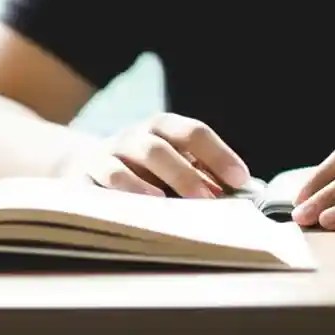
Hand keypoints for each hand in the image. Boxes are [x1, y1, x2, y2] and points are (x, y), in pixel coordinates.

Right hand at [59, 113, 250, 197]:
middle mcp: (134, 136)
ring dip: (150, 182)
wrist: (86, 168)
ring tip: (169, 203)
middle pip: (159, 147)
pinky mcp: (86, 174)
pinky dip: (124, 191)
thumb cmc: (145, 173)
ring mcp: (108, 153)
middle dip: (186, 174)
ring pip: (129, 160)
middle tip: (208, 200)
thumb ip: (203, 176)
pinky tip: (140, 205)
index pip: (192, 132)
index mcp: (161, 129)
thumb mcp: (172, 165)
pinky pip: (105, 178)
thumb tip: (249, 195)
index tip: (241, 180)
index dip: (218, 154)